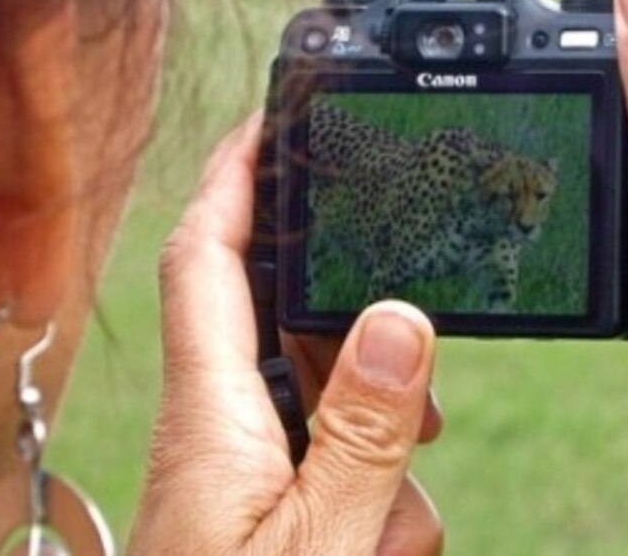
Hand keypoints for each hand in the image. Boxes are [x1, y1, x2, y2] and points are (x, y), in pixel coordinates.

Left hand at [128, 116, 443, 554]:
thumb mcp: (323, 541)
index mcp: (209, 420)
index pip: (204, 259)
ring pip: (330, 405)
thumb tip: (399, 321)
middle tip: (423, 365)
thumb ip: (363, 435)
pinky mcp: (258, 507)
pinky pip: (331, 465)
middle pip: (290, 327)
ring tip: (397, 512)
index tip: (273, 115)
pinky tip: (386, 541)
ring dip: (382, 451)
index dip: (233, 176)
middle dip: (363, 338)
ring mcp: (238, 470)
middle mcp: (214, 432)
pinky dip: (376, 499)